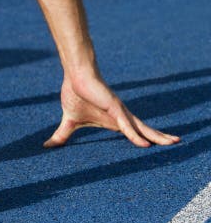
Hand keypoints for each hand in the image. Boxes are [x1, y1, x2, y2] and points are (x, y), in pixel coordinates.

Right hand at [44, 72, 179, 147]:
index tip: (155, 146)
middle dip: (160, 136)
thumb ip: (62, 135)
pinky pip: (126, 126)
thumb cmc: (74, 94)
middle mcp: (121, 116)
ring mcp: (120, 112)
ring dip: (157, 136)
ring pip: (141, 128)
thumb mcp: (68, 121)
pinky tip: (145, 145)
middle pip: (144, 129)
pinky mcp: (115, 108)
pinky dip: (135, 136)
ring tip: (173, 142)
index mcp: (113, 120)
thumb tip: (46, 147)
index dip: (145, 137)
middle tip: (177, 143)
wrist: (75, 76)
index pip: (133, 131)